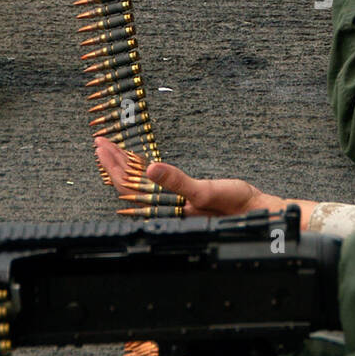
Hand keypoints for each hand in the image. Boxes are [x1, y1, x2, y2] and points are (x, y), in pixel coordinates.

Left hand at [94, 138, 282, 216]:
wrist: (255, 214)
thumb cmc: (234, 208)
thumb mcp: (205, 192)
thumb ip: (178, 183)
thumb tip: (152, 170)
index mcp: (166, 206)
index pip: (130, 186)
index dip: (114, 166)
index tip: (103, 147)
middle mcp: (165, 204)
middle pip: (129, 183)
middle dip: (112, 161)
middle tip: (99, 141)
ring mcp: (171, 199)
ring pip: (139, 181)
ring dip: (123, 163)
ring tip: (110, 148)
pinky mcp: (182, 192)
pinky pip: (154, 180)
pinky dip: (141, 167)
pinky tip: (135, 161)